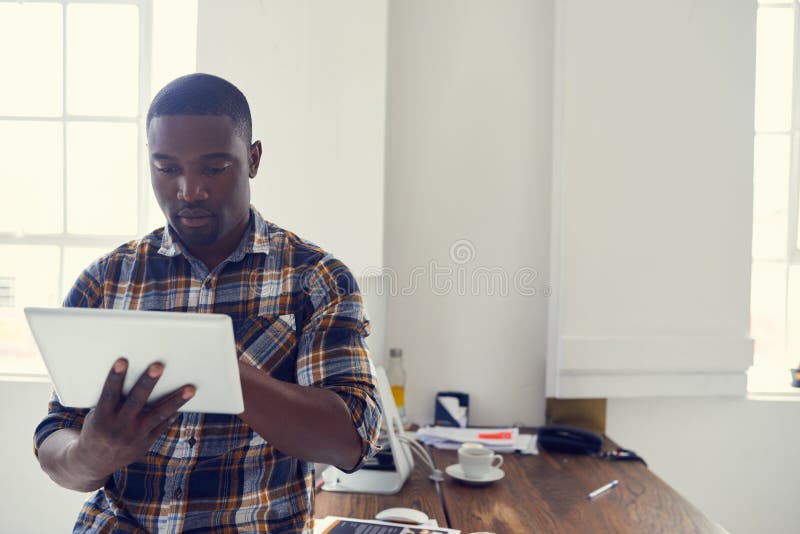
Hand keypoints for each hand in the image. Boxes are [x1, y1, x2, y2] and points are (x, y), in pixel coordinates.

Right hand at [73, 358, 194, 481]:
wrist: (94, 462)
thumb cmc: (97, 428)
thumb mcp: (97, 415)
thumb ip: (114, 401)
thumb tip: (140, 379)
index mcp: (102, 417)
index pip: (109, 394)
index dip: (115, 377)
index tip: (122, 360)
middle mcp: (119, 426)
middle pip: (137, 401)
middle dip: (148, 383)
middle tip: (158, 365)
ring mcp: (135, 435)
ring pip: (158, 415)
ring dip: (176, 400)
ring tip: (191, 389)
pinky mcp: (146, 442)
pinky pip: (163, 425)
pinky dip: (174, 413)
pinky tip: (184, 401)